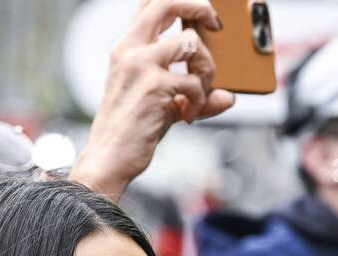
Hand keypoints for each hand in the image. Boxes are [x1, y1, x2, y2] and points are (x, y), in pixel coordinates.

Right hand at [70, 0, 236, 202]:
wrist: (109, 157)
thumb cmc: (130, 128)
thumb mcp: (157, 98)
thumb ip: (188, 88)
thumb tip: (227, 96)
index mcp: (126, 47)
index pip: (149, 3)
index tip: (202, 11)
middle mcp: (129, 50)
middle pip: (168, 3)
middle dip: (200, 7)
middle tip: (216, 24)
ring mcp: (140, 65)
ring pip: (191, 43)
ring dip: (206, 68)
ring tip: (200, 92)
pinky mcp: (154, 86)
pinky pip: (193, 82)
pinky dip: (199, 100)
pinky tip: (188, 115)